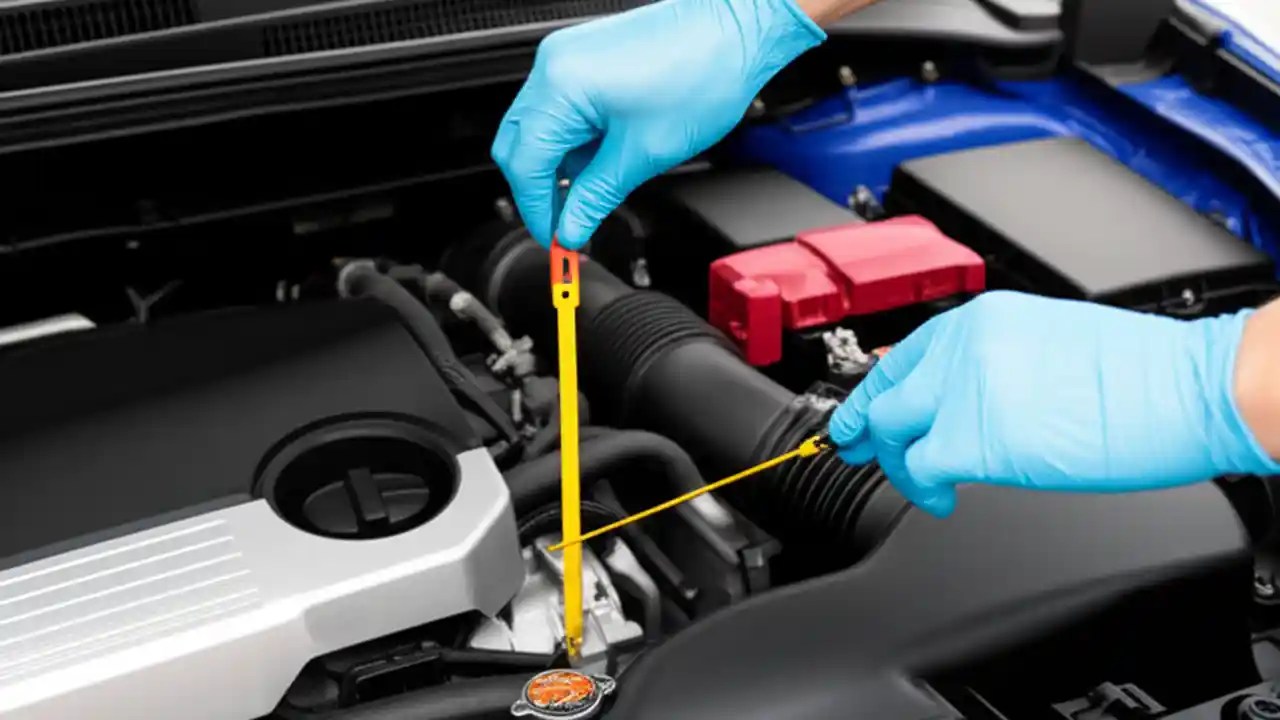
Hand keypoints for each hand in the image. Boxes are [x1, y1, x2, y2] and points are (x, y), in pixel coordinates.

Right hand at [491, 0, 824, 248]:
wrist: (736, 32)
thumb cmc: (701, 74)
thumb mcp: (642, 154)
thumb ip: (596, 196)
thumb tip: (573, 227)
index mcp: (560, 86)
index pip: (523, 163)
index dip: (536, 209)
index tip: (555, 237)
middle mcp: (554, 65)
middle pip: (518, 144)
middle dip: (539, 189)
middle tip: (566, 223)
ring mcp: (567, 58)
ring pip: (539, 128)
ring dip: (561, 166)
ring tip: (596, 189)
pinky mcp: (584, 59)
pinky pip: (561, 109)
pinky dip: (575, 141)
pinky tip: (603, 157)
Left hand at [827, 291, 1278, 516]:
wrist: (1188, 389)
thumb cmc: (1141, 376)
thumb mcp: (1046, 344)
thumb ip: (991, 364)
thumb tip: (963, 398)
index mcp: (981, 321)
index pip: (902, 357)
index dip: (872, 392)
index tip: (856, 414)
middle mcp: (964, 348)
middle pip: (885, 396)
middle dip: (863, 431)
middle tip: (855, 451)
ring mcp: (965, 391)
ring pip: (891, 433)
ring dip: (899, 466)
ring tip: (922, 484)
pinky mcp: (975, 439)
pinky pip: (921, 468)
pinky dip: (922, 490)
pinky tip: (941, 499)